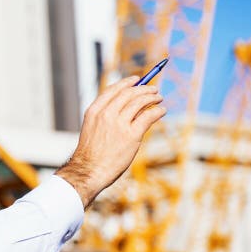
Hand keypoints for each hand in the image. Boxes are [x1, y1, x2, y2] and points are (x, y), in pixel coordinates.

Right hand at [56, 76, 165, 207]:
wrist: (89, 171)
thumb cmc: (91, 155)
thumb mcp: (93, 130)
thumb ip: (106, 118)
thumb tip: (130, 108)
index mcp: (94, 112)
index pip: (112, 90)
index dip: (127, 83)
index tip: (136, 80)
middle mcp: (106, 115)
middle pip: (128, 93)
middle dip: (143, 89)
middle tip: (153, 90)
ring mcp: (118, 124)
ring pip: (140, 101)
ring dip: (152, 97)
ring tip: (159, 98)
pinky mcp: (131, 135)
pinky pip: (149, 116)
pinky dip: (158, 111)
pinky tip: (161, 111)